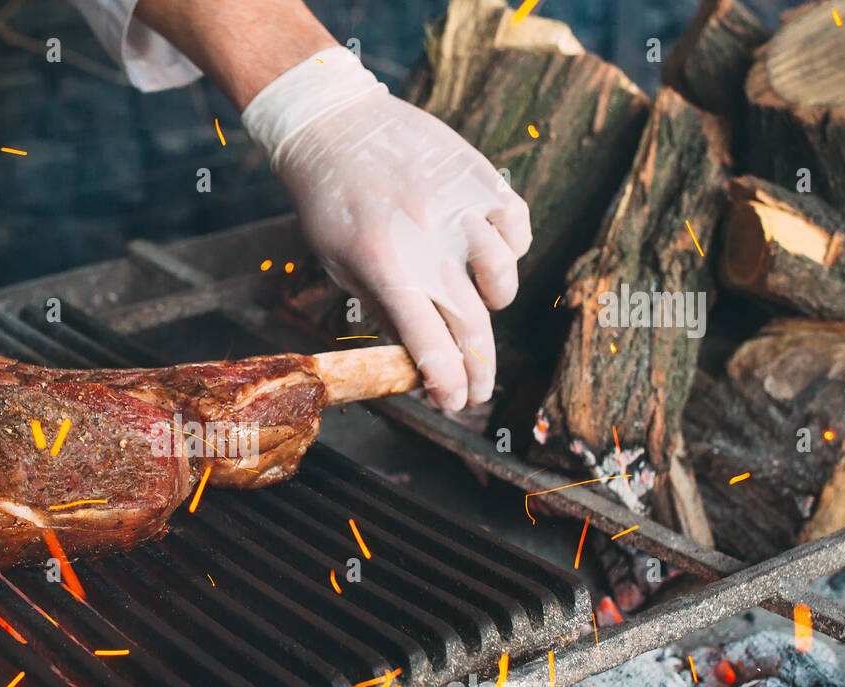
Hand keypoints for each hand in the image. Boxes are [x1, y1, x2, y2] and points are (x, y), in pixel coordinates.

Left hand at [243, 48, 531, 409]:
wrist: (334, 123)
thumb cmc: (330, 203)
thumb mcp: (339, 265)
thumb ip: (382, 308)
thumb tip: (418, 359)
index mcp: (383, 266)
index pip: (426, 341)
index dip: (446, 382)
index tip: (453, 405)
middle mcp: (427, 240)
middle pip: (469, 322)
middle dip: (478, 369)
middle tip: (478, 393)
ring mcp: (459, 206)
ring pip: (502, 277)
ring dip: (494, 305)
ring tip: (478, 310)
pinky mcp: (479, 177)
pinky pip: (515, 226)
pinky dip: (511, 250)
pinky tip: (491, 256)